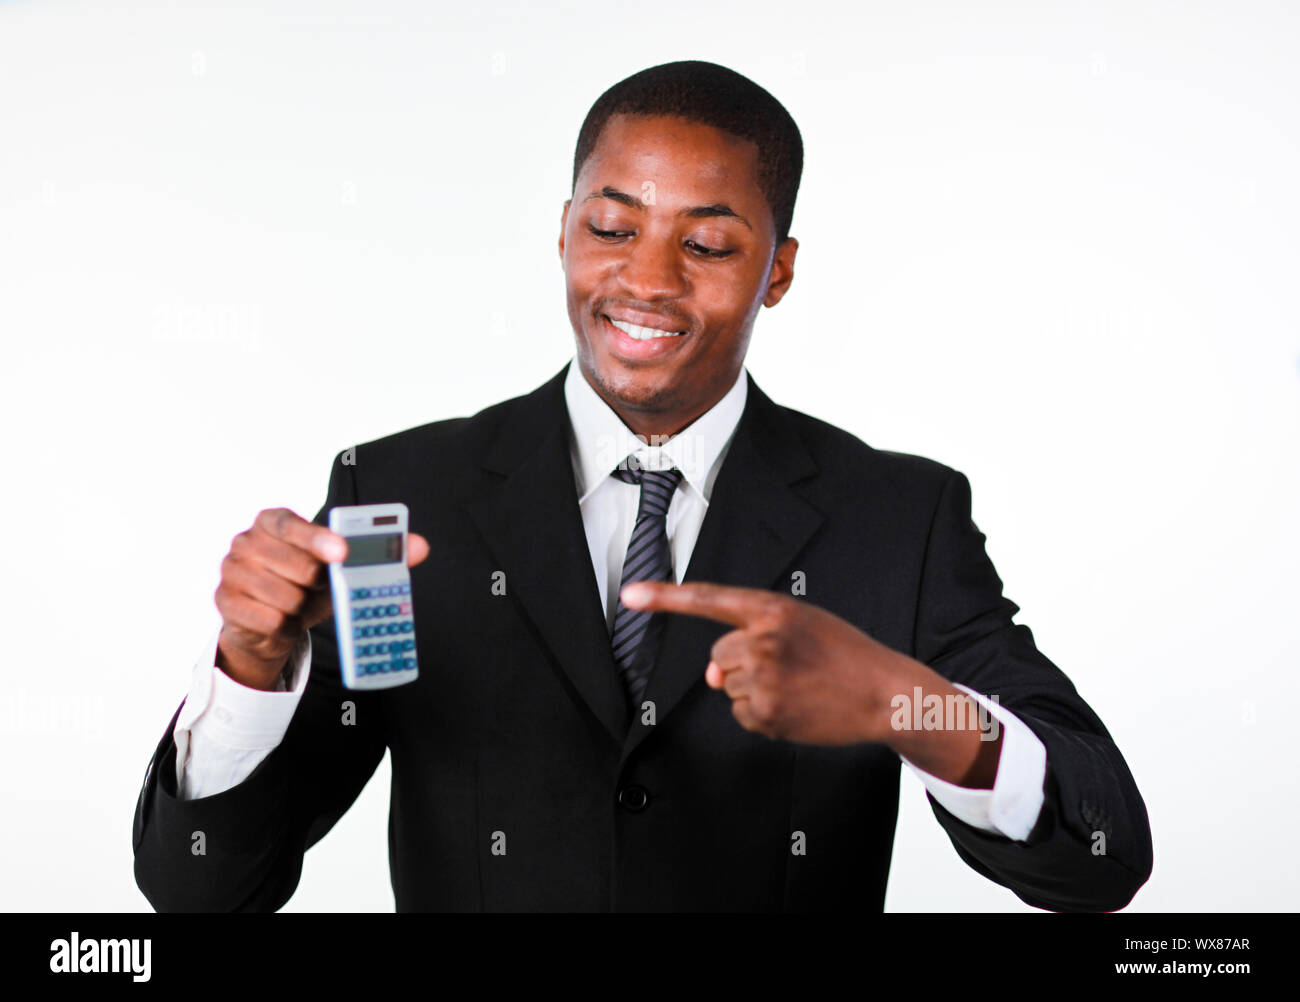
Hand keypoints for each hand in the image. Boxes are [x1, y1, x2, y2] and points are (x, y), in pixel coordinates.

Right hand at [214, 507, 428, 689]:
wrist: (271, 623)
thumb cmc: (307, 585)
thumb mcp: (341, 568)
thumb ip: (380, 553)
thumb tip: (420, 546)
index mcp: (273, 521)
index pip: (292, 524)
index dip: (319, 538)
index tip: (343, 552)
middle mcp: (246, 541)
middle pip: (295, 566)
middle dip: (314, 584)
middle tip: (314, 587)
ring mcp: (231, 571)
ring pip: (284, 596)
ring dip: (300, 607)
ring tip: (296, 604)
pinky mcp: (225, 603)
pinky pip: (269, 619)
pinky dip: (284, 625)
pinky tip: (280, 619)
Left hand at [619, 580, 908, 744]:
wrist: (883, 693)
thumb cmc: (842, 654)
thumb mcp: (800, 627)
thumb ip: (751, 637)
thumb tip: (713, 676)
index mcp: (772, 608)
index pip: (708, 599)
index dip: (664, 597)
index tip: (629, 593)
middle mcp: (762, 640)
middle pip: (720, 653)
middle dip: (744, 662)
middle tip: (789, 666)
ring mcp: (763, 679)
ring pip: (730, 685)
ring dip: (755, 689)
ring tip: (797, 686)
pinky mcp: (766, 713)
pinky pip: (742, 714)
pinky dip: (762, 715)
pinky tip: (795, 706)